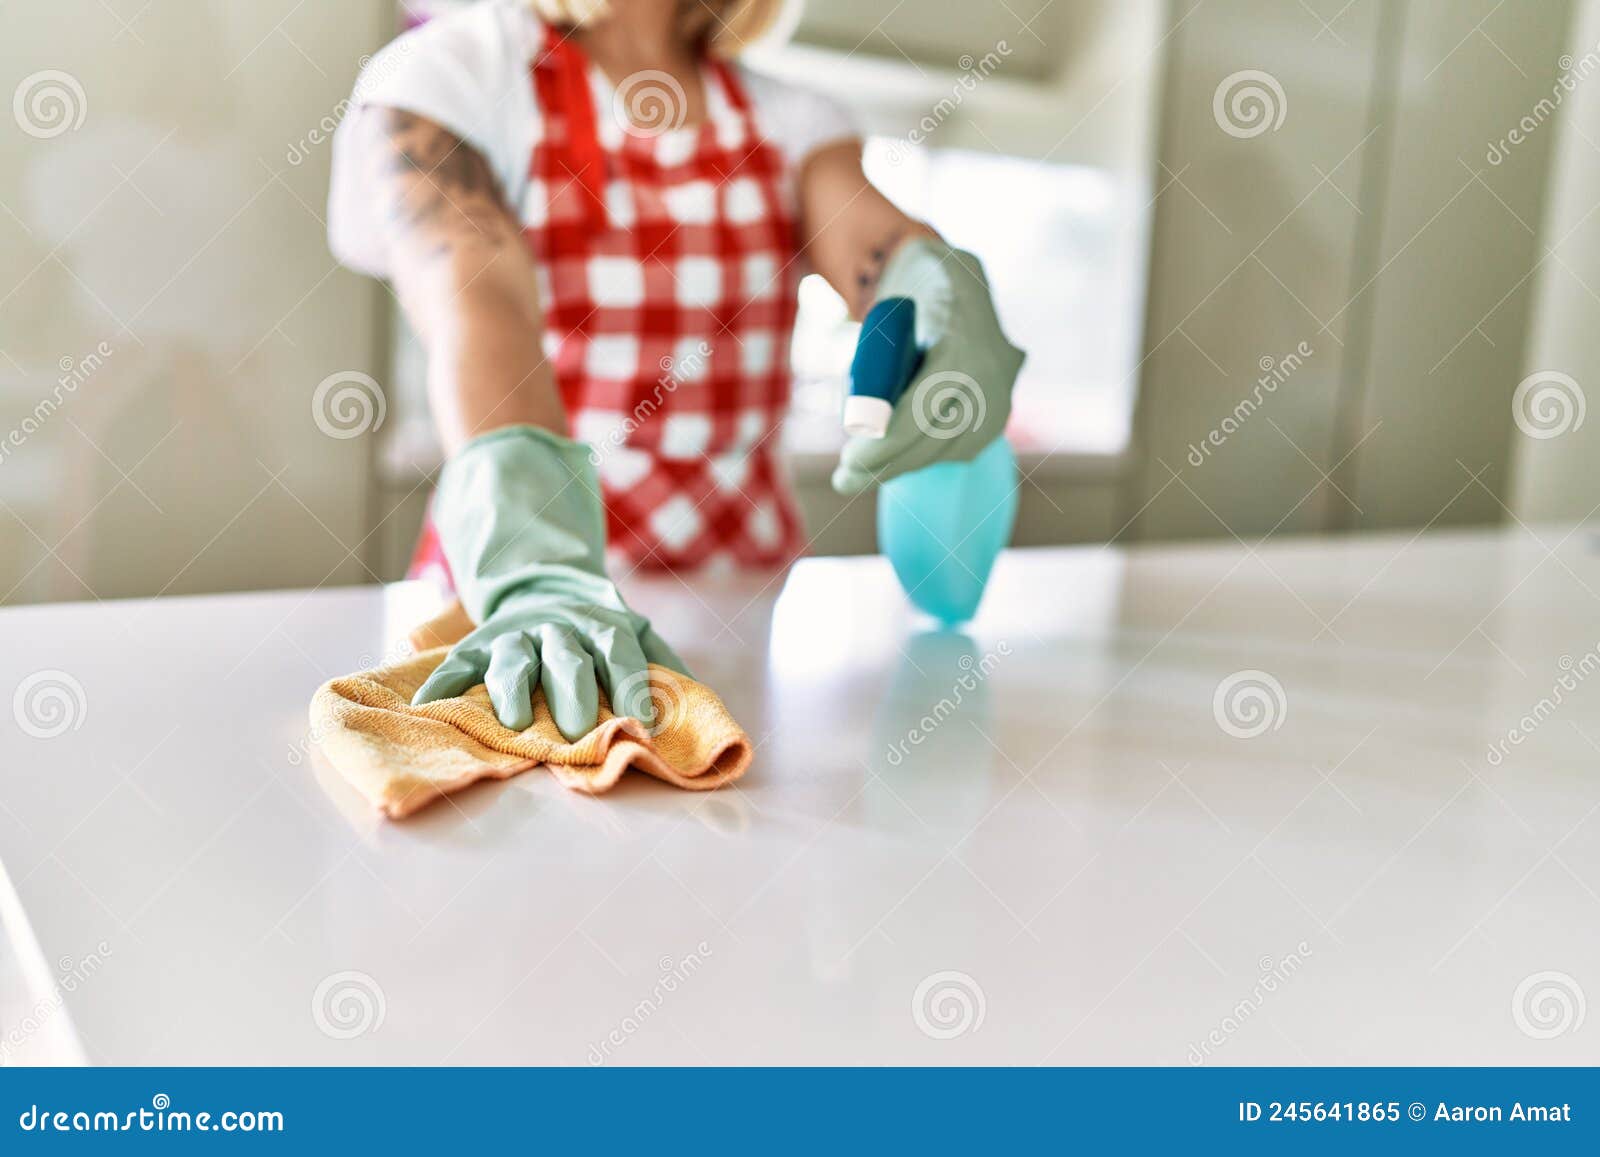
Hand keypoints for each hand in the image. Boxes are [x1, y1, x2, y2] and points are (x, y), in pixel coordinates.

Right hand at [412, 573, 685, 738]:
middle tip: (578, 731)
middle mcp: (560, 627)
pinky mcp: (478, 642)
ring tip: (516, 723)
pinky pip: (458, 662)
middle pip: (567, 658)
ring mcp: (516, 633)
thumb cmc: (600, 632)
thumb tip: (691, 715)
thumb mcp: (638, 635)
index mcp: (604, 626)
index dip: (631, 685)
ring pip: (513, 658)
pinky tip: (429, 704)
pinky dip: (442, 683)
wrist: (546, 584)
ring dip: (513, 689)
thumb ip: (663, 668)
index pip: (620, 654)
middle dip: (573, 694)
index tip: (641, 722)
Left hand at [831, 239, 1024, 494]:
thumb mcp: (886, 311)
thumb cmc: (907, 291)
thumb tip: (858, 424)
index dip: (891, 438)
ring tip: (854, 476)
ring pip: (949, 446)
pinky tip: (888, 465)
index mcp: (962, 333)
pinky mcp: (997, 412)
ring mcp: (1002, 389)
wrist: (952, 280)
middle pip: (939, 432)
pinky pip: (959, 447)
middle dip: (888, 461)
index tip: (852, 459)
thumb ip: (873, 360)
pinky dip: (921, 456)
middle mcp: (993, 366)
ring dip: (900, 465)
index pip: (928, 401)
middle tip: (844, 478)